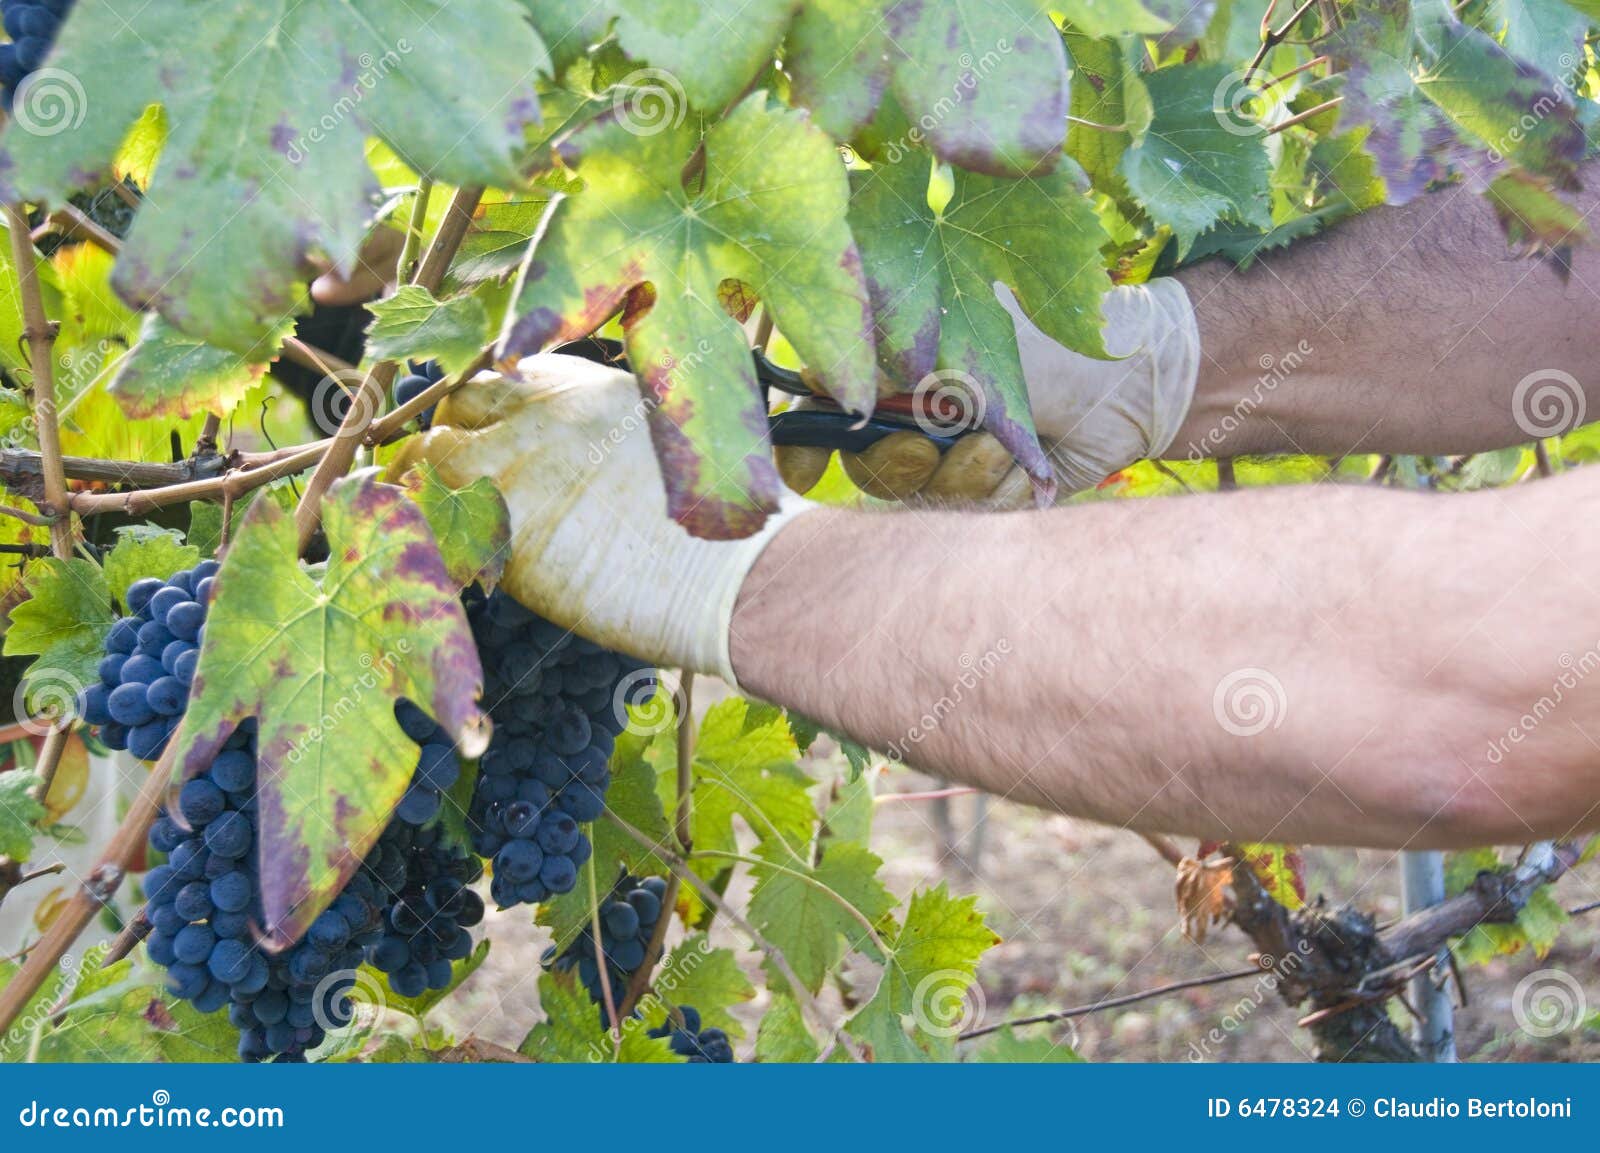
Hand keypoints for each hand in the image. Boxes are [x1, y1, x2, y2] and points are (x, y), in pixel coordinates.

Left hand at [392, 354, 812, 682]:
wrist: (736, 571)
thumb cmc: (725, 525)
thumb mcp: (672, 445)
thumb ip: (610, 442)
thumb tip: (583, 470)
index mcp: (591, 388)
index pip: (505, 377)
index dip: (485, 410)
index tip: (480, 436)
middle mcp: (546, 415)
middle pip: (458, 406)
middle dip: (448, 438)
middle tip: (446, 481)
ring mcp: (519, 467)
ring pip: (432, 459)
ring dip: (429, 488)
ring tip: (436, 522)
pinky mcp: (505, 530)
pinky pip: (437, 522)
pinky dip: (433, 536)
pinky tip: (450, 562)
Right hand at [813, 279, 1199, 503]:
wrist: (1133, 382)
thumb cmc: (1045, 343)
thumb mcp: (952, 338)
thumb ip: (876, 358)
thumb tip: (807, 378)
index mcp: (899, 369)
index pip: (825, 414)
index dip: (801, 450)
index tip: (795, 477)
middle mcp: (920, 417)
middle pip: (867, 469)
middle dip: (901, 459)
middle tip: (933, 436)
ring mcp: (959, 459)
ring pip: (923, 499)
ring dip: (964, 470)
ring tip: (1005, 442)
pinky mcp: (998, 497)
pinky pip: (975, 516)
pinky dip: (1003, 489)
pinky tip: (1034, 462)